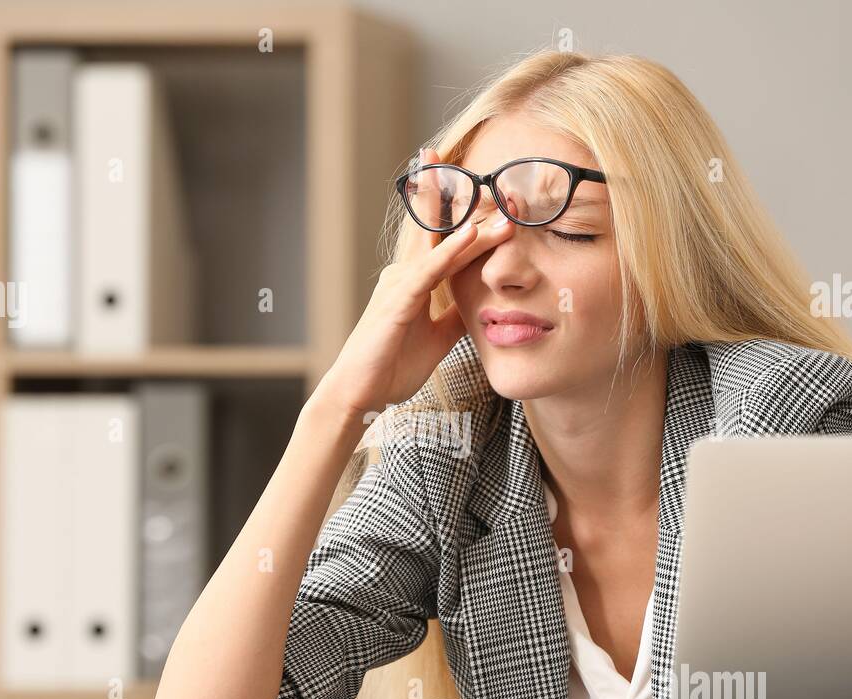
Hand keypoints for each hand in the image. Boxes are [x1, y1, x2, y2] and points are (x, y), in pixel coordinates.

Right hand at [315, 147, 515, 419]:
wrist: (362, 394)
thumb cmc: (391, 366)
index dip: (465, 214)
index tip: (489, 190)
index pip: (443, 239)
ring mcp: (400, 285)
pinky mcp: (398, 302)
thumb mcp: (438, 337)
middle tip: (448, 152)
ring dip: (465, 216)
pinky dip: (451, 251)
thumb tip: (481, 302)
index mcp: (413, 280)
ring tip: (486, 188)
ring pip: (438, 242)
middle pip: (431, 224)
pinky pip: (430, 271)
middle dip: (443, 187)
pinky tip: (471, 233)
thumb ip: (456, 315)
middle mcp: (404, 274)